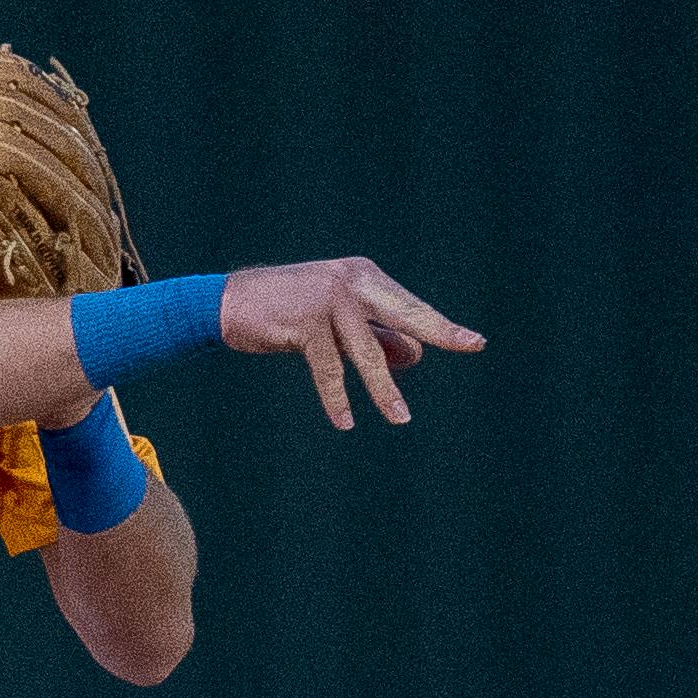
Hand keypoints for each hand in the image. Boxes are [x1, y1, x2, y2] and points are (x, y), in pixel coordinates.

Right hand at [219, 260, 482, 429]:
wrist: (225, 303)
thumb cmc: (281, 311)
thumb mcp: (332, 323)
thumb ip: (375, 335)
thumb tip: (417, 356)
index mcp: (361, 275)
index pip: (406, 306)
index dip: (436, 327)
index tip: (471, 342)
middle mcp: (350, 281)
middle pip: (403, 313)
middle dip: (439, 331)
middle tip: (472, 345)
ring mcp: (327, 299)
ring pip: (366, 351)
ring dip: (383, 390)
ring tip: (400, 419)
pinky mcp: (305, 322)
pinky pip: (328, 368)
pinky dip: (336, 397)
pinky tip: (345, 422)